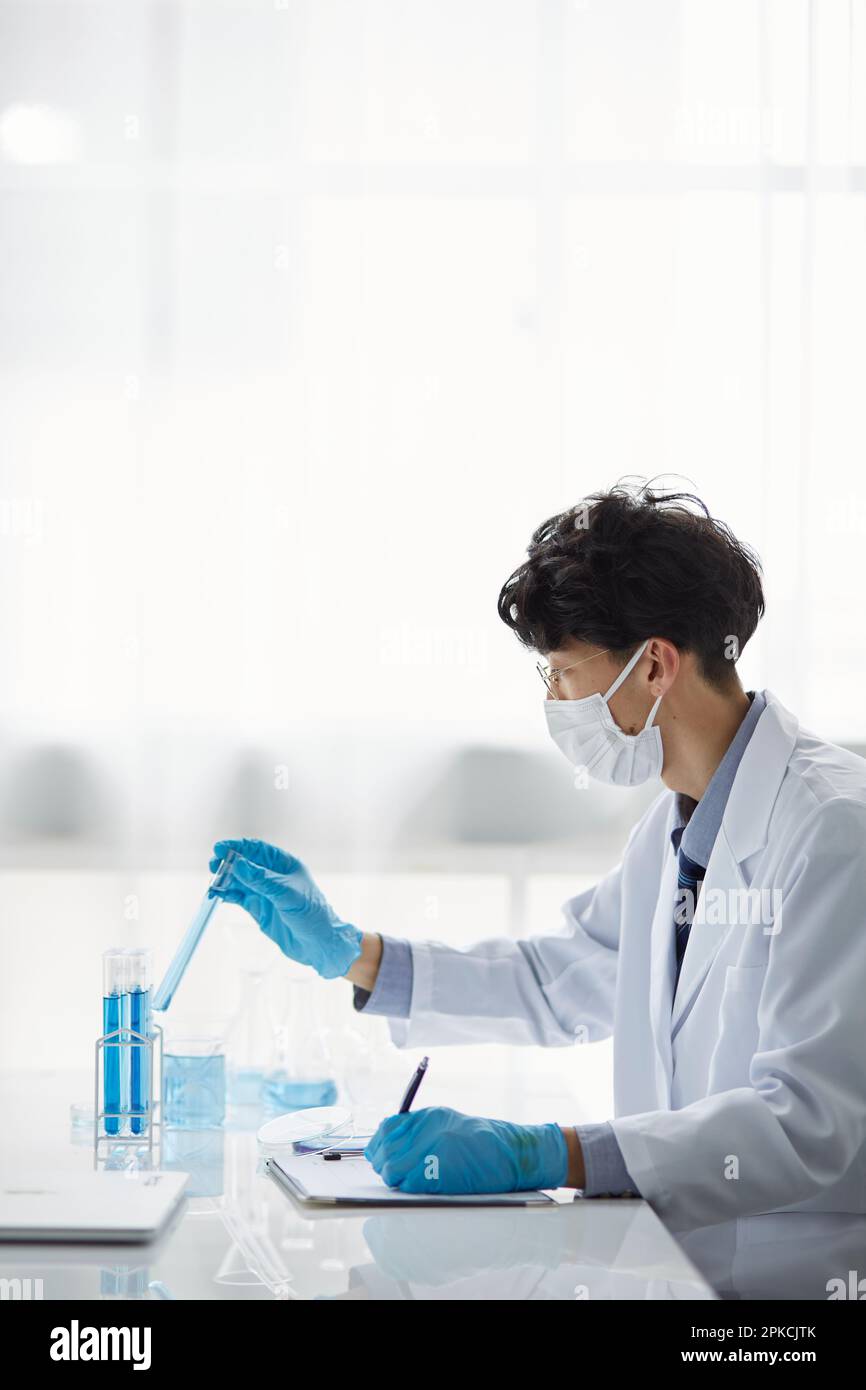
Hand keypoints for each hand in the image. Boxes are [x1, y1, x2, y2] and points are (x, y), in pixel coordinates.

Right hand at [208, 838, 361, 979]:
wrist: (319, 945)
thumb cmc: (312, 915)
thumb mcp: (287, 894)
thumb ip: (262, 880)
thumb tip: (238, 863)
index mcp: (285, 864)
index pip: (257, 850)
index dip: (238, 847)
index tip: (219, 848)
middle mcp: (273, 876)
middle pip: (244, 863)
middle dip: (228, 862)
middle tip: (213, 866)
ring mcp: (265, 893)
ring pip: (239, 880)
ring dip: (225, 879)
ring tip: (213, 882)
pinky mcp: (259, 909)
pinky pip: (239, 897)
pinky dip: (227, 894)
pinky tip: (218, 894)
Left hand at [365, 1106, 567, 1194]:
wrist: (513, 1152)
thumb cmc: (483, 1142)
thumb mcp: (448, 1123)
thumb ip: (420, 1130)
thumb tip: (390, 1146)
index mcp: (429, 1115)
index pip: (386, 1129)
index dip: (379, 1145)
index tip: (380, 1155)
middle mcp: (428, 1129)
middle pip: (386, 1150)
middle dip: (384, 1164)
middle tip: (392, 1173)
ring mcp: (434, 1149)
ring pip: (393, 1169)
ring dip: (395, 1179)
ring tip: (406, 1181)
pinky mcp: (441, 1172)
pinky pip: (409, 1184)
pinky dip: (408, 1188)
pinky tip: (418, 1187)